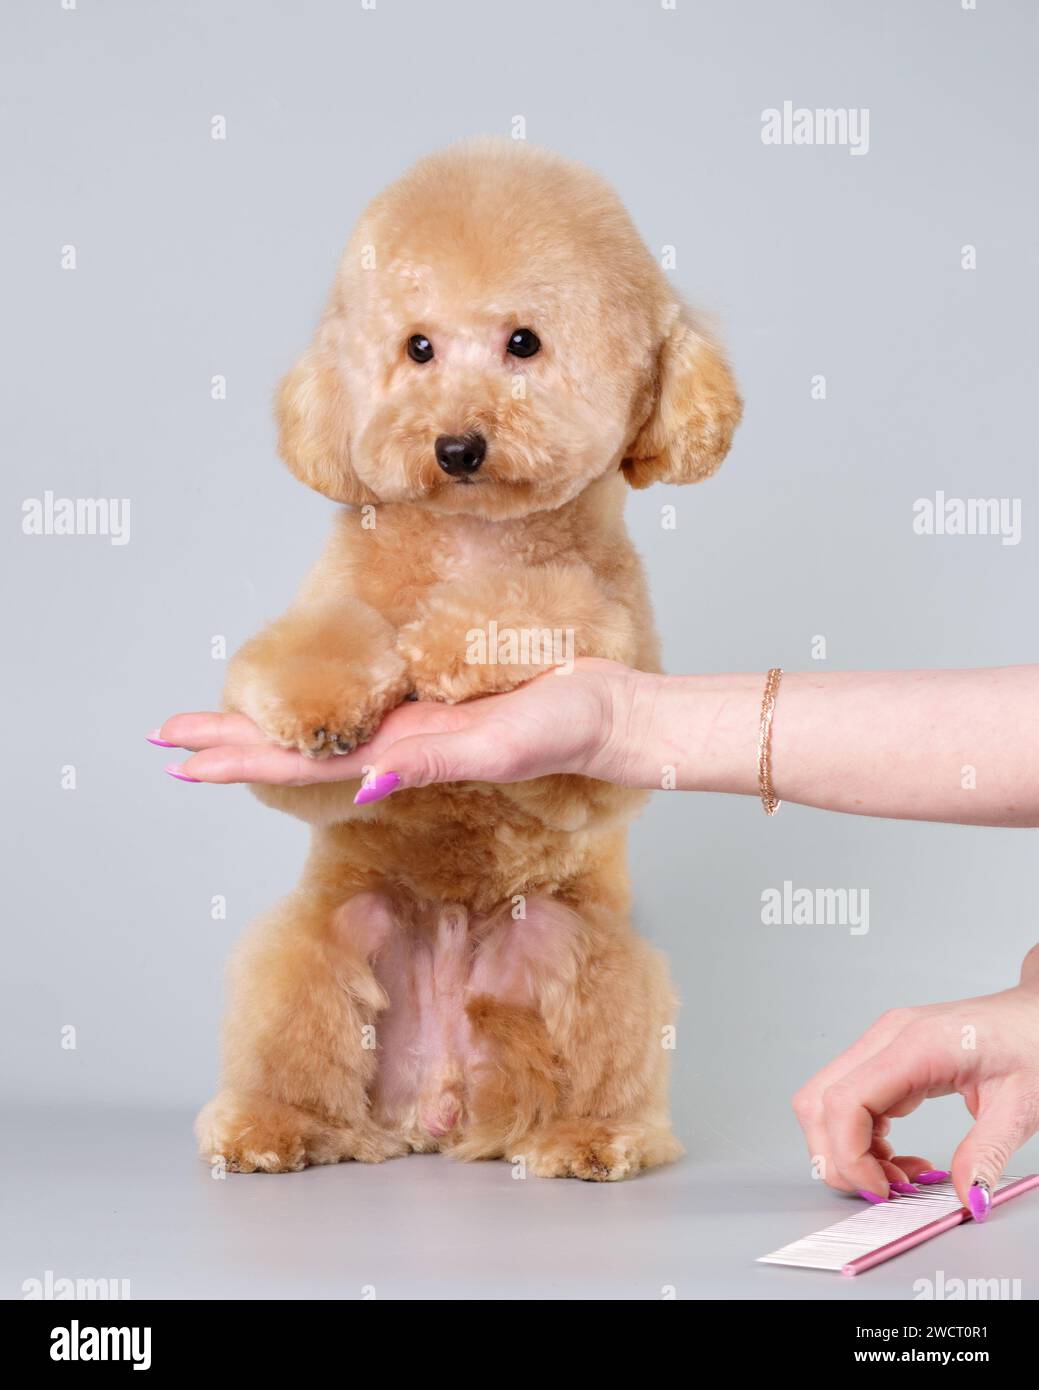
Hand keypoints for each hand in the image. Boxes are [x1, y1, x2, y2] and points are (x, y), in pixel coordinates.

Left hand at [153, 658, 642, 791]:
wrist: (610, 716)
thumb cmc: (570, 727)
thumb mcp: (504, 744)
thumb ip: (438, 761)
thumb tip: (365, 786)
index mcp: (406, 756)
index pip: (304, 763)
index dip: (242, 758)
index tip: (182, 756)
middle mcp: (400, 746)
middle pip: (298, 749)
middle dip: (229, 742)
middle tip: (163, 736)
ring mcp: (417, 728)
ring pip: (323, 731)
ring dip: (265, 730)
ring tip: (213, 725)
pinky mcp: (439, 706)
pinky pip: (364, 712)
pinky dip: (319, 711)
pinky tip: (302, 712)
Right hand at [792, 945, 1038, 1216]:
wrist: (1037, 1014)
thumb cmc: (1033, 1045)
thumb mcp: (1020, 1108)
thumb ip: (987, 1155)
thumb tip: (968, 1198)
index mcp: (916, 1045)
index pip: (845, 1101)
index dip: (850, 1156)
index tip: (881, 1191)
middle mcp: (887, 1037)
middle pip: (818, 1101)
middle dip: (837, 1156)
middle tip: (881, 1190)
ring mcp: (881, 1043)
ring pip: (825, 1101)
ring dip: (848, 1149)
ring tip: (898, 1175)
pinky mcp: (885, 1055)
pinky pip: (849, 1100)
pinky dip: (862, 1137)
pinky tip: (898, 1155)